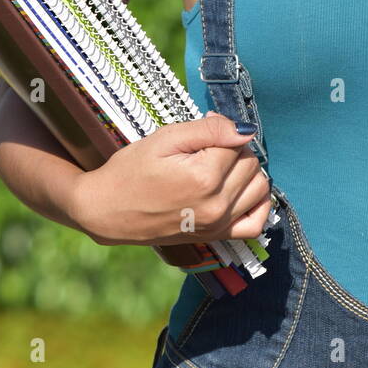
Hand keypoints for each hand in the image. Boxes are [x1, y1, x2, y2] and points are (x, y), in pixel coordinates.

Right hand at [70, 111, 272, 246]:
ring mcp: (218, 224)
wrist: (107, 210)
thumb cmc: (132, 170)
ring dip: (246, 172)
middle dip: (234, 150)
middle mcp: (216, 205)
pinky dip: (257, 204)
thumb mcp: (165, 139)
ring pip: (259, 188)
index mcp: (204, 177)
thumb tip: (245, 131)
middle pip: (250, 164)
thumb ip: (209, 131)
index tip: (201, 131)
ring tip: (220, 167)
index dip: (220, 131)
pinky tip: (241, 191)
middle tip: (205, 149)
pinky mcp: (216, 236)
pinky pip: (255, 223)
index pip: (237, 143)